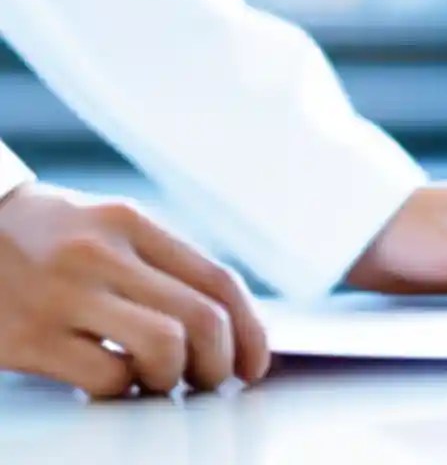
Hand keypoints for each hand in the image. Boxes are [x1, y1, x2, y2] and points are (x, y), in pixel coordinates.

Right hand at [0, 183, 269, 397]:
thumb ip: (161, 265)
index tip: (254, 364)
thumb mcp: (104, 228)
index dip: (251, 330)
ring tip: (157, 380)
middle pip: (203, 318)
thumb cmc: (42, 239)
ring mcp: (63, 294)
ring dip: (173, 378)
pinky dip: (123, 389)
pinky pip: (107, 377)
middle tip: (207, 380)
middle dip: (219, 363)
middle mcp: (101, 252)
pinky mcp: (27, 337)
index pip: (218, 280)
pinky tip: (110, 380)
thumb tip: (231, 325)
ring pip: (165, 348)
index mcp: (130, 223)